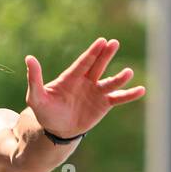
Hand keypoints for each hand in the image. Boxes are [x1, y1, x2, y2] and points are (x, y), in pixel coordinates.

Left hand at [24, 38, 144, 137]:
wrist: (57, 129)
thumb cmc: (45, 112)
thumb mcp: (36, 97)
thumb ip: (34, 78)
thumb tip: (29, 58)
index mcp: (71, 77)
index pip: (84, 62)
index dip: (92, 53)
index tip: (101, 41)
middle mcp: (86, 81)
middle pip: (98, 65)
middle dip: (106, 55)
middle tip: (114, 43)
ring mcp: (96, 92)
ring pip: (110, 82)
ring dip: (119, 78)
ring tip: (128, 72)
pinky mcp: (104, 104)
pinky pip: (118, 98)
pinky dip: (129, 94)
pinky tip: (141, 90)